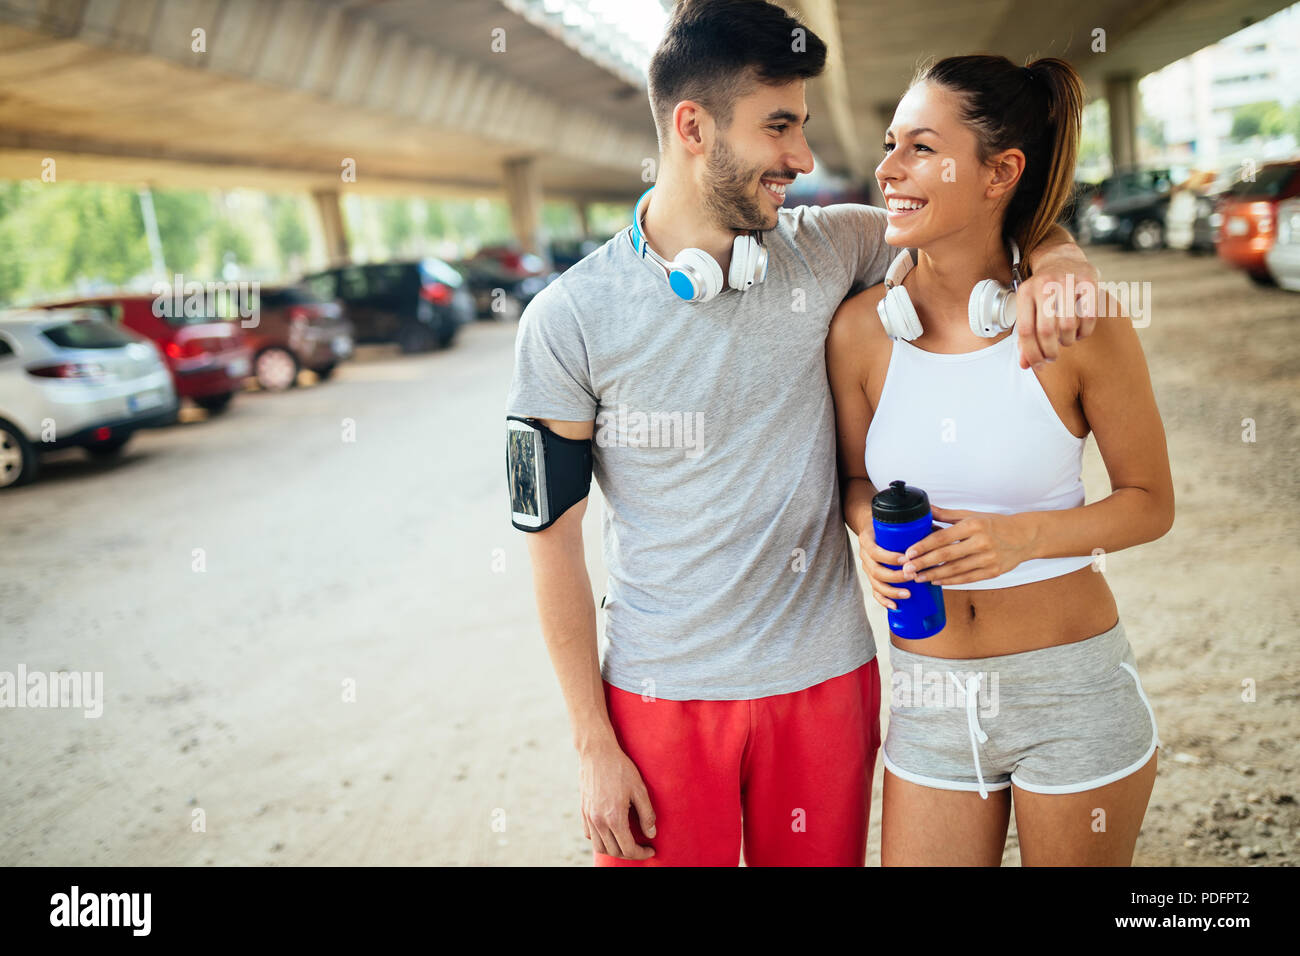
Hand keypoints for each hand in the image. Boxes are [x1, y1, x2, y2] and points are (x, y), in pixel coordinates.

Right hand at [579, 739, 656, 860]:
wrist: (597, 752)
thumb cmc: (620, 768)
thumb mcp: (640, 789)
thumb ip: (646, 814)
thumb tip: (651, 834)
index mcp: (614, 818)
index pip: (628, 849)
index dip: (641, 853)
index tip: (650, 850)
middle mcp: (599, 821)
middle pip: (614, 851)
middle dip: (630, 853)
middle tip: (641, 847)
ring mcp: (589, 817)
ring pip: (600, 847)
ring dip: (614, 849)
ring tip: (626, 842)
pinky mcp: (583, 810)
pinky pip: (590, 835)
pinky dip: (601, 839)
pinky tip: (611, 832)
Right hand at [857, 522, 911, 611]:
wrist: (872, 528)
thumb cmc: (887, 525)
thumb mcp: (894, 522)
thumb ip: (913, 526)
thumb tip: (939, 532)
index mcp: (867, 540)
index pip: (875, 551)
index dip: (890, 558)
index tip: (906, 559)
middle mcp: (864, 555)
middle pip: (875, 571)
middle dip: (895, 576)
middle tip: (912, 576)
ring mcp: (867, 568)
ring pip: (875, 583)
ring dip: (892, 591)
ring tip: (908, 594)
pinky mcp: (871, 577)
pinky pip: (875, 592)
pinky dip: (884, 600)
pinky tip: (895, 606)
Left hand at [901, 507, 1036, 586]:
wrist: (1025, 537)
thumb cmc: (995, 524)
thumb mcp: (971, 515)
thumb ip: (947, 515)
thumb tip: (926, 509)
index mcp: (974, 525)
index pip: (943, 537)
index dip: (923, 546)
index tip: (908, 553)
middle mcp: (981, 542)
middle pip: (946, 556)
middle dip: (923, 563)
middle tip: (907, 569)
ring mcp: (988, 559)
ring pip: (955, 570)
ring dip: (933, 575)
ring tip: (917, 578)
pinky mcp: (993, 572)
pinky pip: (967, 579)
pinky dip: (950, 581)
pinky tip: (936, 581)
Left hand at [1015, 248, 1099, 369]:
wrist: (1063, 259)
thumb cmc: (1043, 291)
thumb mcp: (1028, 307)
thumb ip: (1025, 335)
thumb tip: (1025, 364)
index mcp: (1025, 292)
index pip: (1025, 330)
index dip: (1031, 353)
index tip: (1038, 363)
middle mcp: (1045, 285)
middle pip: (1046, 331)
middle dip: (1050, 351)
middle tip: (1052, 357)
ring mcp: (1068, 282)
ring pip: (1068, 326)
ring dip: (1067, 341)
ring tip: (1065, 341)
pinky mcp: (1089, 282)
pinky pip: (1089, 317)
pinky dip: (1084, 332)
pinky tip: (1079, 332)